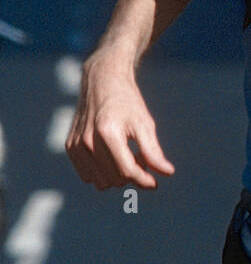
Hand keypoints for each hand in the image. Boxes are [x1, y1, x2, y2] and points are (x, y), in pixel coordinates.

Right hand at [65, 52, 174, 190]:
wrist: (102, 80)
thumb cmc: (127, 102)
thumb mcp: (144, 123)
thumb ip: (153, 151)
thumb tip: (167, 173)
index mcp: (107, 133)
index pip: (127, 171)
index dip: (144, 180)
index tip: (155, 183)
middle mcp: (87, 141)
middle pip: (115, 179)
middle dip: (132, 174)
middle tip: (140, 157)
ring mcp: (76, 146)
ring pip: (101, 182)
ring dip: (117, 175)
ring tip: (127, 155)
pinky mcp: (70, 148)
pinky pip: (88, 177)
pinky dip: (103, 172)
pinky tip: (111, 156)